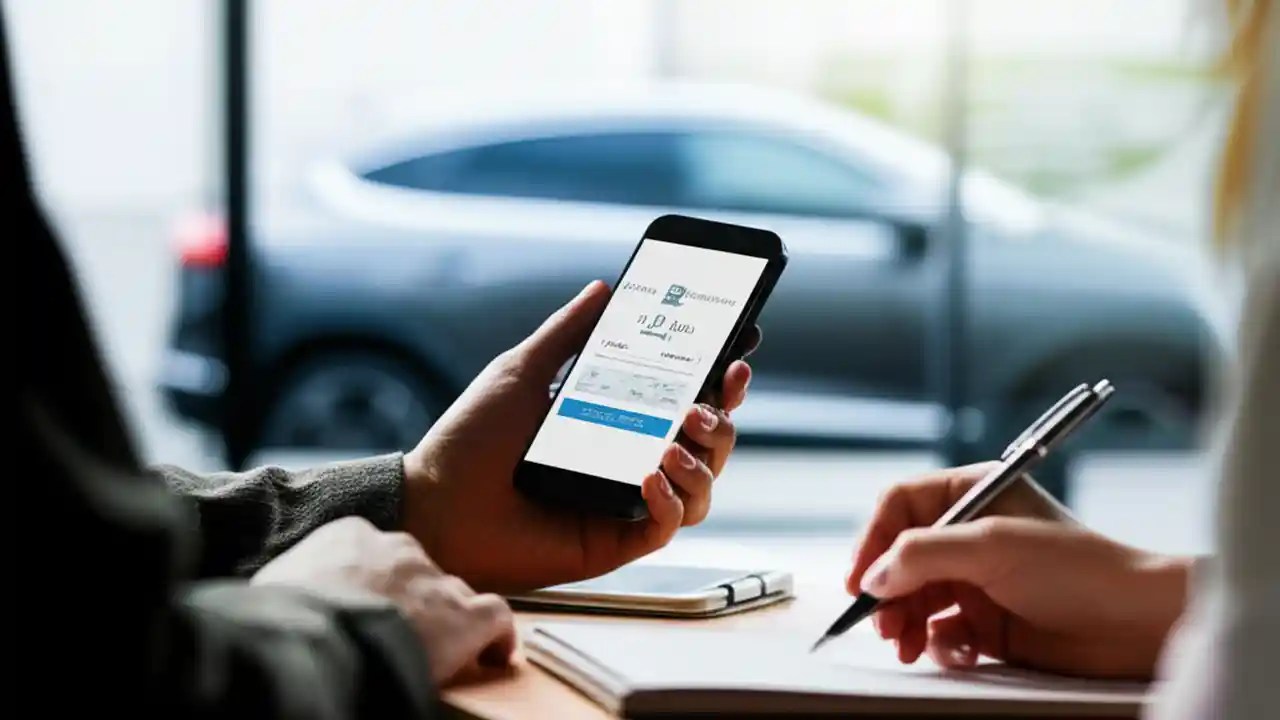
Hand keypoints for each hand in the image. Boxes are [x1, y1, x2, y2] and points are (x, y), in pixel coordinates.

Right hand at [252, 517, 516, 684]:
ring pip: (454, 595)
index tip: (367, 605)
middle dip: (412, 601)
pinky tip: (493, 656)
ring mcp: (435, 580)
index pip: (372, 554)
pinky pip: (495, 617)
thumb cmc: (282, 618)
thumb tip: (280, 607)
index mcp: (348, 536)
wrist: (314, 639)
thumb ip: (294, 584)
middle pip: (417, 573)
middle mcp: (399, 549)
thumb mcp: (273, 588)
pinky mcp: (465, 615)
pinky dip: (496, 637)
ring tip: (436, 650)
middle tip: (400, 632)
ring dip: (448, 620)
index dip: (373, 585)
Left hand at [402, 280, 757, 591]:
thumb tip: (604, 289)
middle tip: (711, 397)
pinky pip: (669, 527)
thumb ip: (567, 333)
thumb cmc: (471, 440)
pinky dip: (672, 502)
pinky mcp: (615, 543)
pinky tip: (650, 477)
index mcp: (615, 420)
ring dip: (704, 461)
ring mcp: (625, 504)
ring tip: (674, 442)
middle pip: (708, 443)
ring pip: (702, 487)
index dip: (719, 379)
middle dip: (724, 417)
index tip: (737, 349)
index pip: (684, 398)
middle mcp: (629, 461)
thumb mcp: (522, 372)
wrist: (433, 503)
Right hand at [846, 464, 1190, 679]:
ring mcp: (978, 579)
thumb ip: (923, 555)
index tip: (860, 579)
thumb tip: (873, 577)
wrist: (1135, 624)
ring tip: (907, 645)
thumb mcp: (992, 547)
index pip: (901, 506)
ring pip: (914, 598)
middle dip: (886, 591)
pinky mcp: (988, 622)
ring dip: (904, 622)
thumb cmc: (1077, 569)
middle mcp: (971, 534)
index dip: (874, 539)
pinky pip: (941, 632)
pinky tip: (958, 652)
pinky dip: (938, 644)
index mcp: (974, 494)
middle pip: (900, 557)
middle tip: (883, 623)